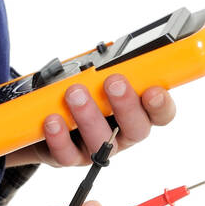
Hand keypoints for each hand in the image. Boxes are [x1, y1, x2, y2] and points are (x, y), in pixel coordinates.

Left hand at [6, 74, 176, 167]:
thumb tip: (116, 47)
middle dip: (126, 105)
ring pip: (100, 141)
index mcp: (137, 112)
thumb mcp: (97, 71)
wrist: (42, 116)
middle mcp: (122, 134)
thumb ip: (111, 63)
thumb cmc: (80, 89)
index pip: (161, 113)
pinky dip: (59, 137)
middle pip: (136, 129)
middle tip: (114, 82)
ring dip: (88, 115)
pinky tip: (52, 120)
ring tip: (74, 93)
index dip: (162, 104)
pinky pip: (67, 154)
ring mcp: (97, 149)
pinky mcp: (70, 158)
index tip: (154, 90)